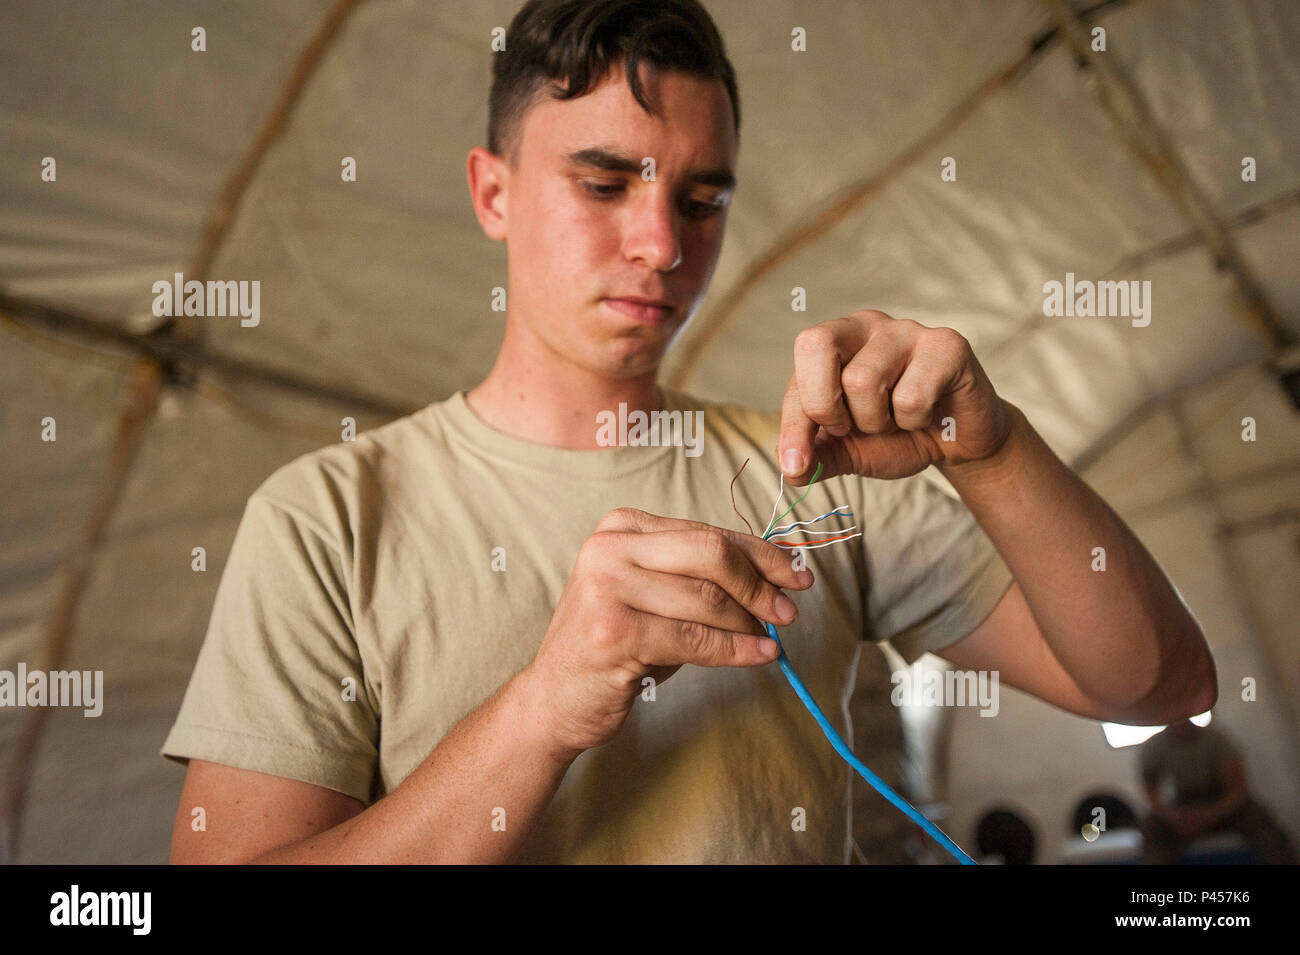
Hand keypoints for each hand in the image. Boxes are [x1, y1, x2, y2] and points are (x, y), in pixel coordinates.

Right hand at [526, 508, 814, 757]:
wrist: (554, 698)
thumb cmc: (615, 645)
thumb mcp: (653, 596)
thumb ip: (700, 577)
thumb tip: (776, 579)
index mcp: (622, 527)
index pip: (708, 532)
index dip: (761, 553)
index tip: (796, 573)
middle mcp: (610, 548)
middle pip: (711, 553)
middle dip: (760, 583)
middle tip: (788, 610)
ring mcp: (607, 587)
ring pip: (708, 599)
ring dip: (750, 623)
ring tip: (769, 639)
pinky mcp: (615, 631)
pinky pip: (696, 639)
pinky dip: (736, 650)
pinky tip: (760, 655)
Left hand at [777, 309, 1012, 481]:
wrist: (957, 444)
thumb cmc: (898, 436)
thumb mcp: (848, 451)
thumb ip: (816, 456)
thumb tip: (791, 469)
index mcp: (833, 344)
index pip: (795, 374)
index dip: (793, 424)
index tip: (795, 464)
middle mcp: (865, 324)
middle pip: (816, 345)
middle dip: (825, 404)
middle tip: (849, 428)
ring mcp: (907, 330)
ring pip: (863, 379)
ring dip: (877, 421)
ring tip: (895, 419)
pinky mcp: (947, 344)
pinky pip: (912, 395)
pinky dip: (914, 422)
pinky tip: (927, 413)